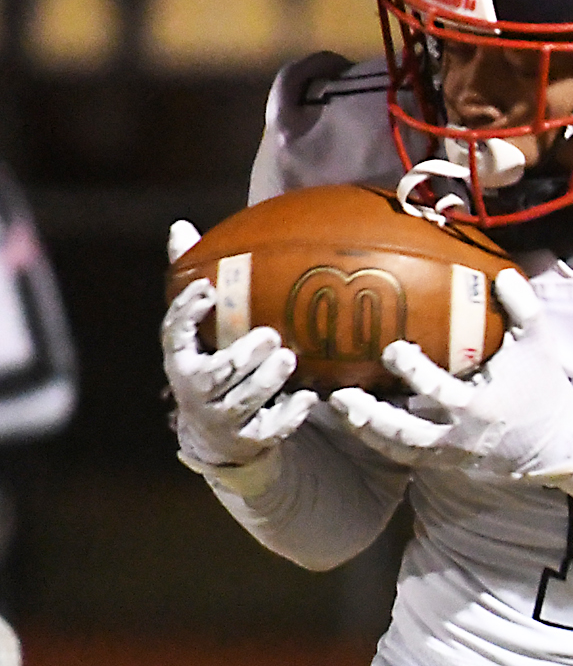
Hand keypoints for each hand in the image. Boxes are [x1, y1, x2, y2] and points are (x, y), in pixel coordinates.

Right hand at [163, 220, 316, 470]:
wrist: (218, 436)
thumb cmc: (214, 364)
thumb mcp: (202, 330)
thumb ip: (193, 282)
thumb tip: (180, 226)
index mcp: (182, 359)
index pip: (173, 334)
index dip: (187, 312)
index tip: (208, 289)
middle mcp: (195, 391)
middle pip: (215, 374)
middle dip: (241, 356)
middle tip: (271, 335)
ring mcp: (221, 419)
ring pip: (242, 401)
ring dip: (267, 381)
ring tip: (289, 358)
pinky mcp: (249, 439)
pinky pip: (270, 429)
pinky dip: (289, 414)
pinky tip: (307, 397)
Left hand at [330, 270, 572, 489]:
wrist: (554, 442)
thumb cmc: (543, 387)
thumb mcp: (540, 345)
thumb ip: (523, 309)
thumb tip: (502, 276)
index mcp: (480, 407)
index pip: (438, 391)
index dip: (411, 371)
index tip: (391, 350)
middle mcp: (460, 437)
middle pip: (405, 433)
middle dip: (371, 415)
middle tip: (340, 394)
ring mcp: (451, 455)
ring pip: (398, 449)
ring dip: (365, 431)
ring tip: (335, 407)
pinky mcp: (446, 463)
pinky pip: (405, 456)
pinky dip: (378, 440)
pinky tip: (356, 421)